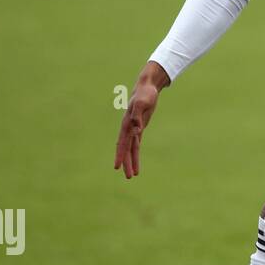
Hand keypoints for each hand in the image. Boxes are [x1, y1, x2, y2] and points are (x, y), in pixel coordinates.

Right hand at [114, 62, 168, 178]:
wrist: (147, 87)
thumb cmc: (145, 94)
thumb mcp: (143, 102)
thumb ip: (137, 114)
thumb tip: (136, 128)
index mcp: (127, 123)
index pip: (122, 143)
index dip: (120, 155)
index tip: (117, 167)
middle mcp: (128, 128)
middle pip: (126, 149)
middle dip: (126, 163)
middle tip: (128, 177)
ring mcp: (133, 128)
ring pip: (131, 148)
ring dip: (131, 161)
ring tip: (133, 175)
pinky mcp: (139, 127)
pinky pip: (136, 143)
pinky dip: (136, 153)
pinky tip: (136, 162)